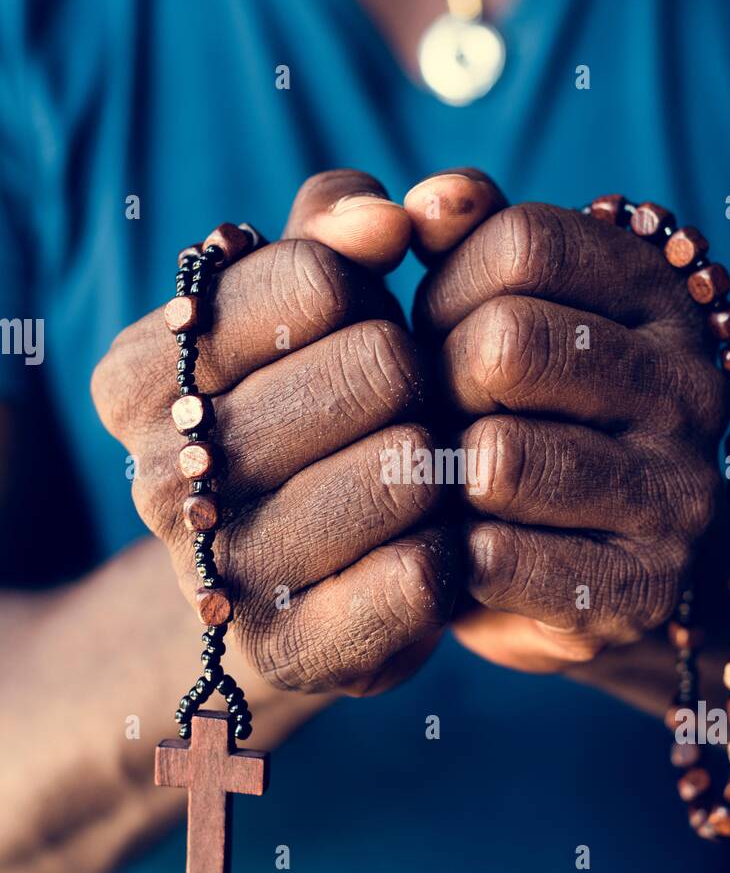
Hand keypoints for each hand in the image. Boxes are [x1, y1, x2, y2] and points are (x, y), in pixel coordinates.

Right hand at [93, 171, 458, 695]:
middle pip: (377, 368)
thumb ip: (338, 224)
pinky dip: (449, 550)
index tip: (361, 323)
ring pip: (404, 471)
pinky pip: (416, 579)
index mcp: (138, 377)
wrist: (291, 570)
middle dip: (419, 377)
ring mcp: (219, 576)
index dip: (372, 294)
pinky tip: (432, 542)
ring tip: (422, 470)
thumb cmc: (309, 404)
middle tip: (405, 406)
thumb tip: (389, 219)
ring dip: (443, 461)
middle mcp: (154, 480)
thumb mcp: (305, 295)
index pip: (316, 281)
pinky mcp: (293, 653)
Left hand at [404, 170, 726, 673]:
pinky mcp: (642, 587)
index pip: (518, 245)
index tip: (445, 335)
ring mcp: (678, 489)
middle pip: (504, 345)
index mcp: (658, 289)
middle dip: (440, 384)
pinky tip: (467, 550)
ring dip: (446, 476)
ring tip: (458, 484)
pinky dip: (454, 556)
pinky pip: (496, 557)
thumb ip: (449, 228)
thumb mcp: (478, 296)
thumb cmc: (502, 405)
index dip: (445, 292)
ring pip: (496, 458)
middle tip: (447, 415)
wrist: (569, 561)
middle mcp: (690, 382)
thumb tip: (429, 203)